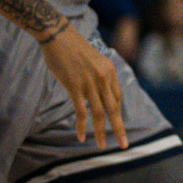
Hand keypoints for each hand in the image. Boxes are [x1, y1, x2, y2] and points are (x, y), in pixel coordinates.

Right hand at [40, 22, 126, 148]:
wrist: (59, 36)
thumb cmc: (74, 49)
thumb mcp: (94, 62)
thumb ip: (98, 77)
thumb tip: (99, 92)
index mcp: (110, 71)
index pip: (117, 98)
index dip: (117, 114)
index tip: (117, 126)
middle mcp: (103, 78)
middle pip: (113, 109)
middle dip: (119, 129)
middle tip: (124, 145)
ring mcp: (90, 83)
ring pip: (99, 113)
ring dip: (101, 132)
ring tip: (101, 145)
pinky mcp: (75, 86)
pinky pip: (81, 111)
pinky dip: (82, 125)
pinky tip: (82, 137)